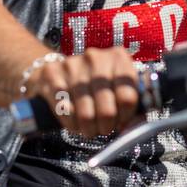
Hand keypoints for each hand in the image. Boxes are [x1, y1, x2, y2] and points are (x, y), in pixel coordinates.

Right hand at [25, 47, 140, 138]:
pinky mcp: (52, 75)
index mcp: (118, 58)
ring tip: (89, 128)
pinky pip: (65, 110)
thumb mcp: (115, 88)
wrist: (54, 72)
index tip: (121, 121)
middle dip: (106, 126)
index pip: (128, 97)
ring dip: (88, 128)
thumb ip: (130, 105)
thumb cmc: (93, 85)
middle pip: (107, 109)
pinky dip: (71, 123)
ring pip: (85, 113)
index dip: (125, 116)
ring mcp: (72, 65)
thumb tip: (134, 128)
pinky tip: (74, 122)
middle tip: (104, 129)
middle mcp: (96, 58)